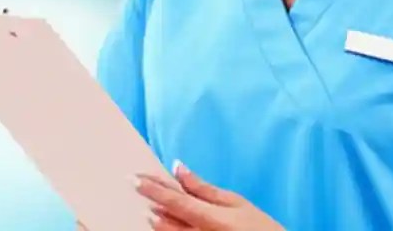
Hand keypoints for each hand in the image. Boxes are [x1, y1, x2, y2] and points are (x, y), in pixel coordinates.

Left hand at [135, 161, 285, 229]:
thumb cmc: (260, 228)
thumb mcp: (236, 203)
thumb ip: (203, 187)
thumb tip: (178, 168)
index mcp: (210, 219)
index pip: (173, 201)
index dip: (151, 189)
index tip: (133, 178)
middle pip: (164, 219)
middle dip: (150, 203)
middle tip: (137, 187)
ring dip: (156, 220)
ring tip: (150, 208)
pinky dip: (167, 230)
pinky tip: (162, 222)